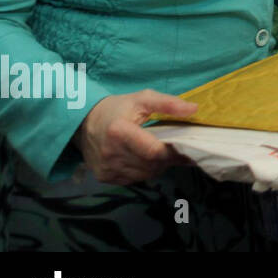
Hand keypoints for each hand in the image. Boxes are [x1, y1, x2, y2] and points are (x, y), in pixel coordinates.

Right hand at [75, 90, 196, 185]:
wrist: (84, 123)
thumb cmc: (118, 108)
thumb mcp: (142, 99)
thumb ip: (168, 103)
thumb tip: (194, 109)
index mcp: (119, 132)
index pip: (153, 151)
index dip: (173, 151)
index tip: (187, 146)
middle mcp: (110, 153)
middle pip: (151, 165)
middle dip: (168, 158)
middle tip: (177, 148)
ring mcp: (106, 168)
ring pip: (145, 174)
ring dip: (158, 166)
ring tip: (161, 152)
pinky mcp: (104, 177)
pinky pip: (134, 179)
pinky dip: (145, 171)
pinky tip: (146, 159)